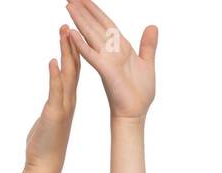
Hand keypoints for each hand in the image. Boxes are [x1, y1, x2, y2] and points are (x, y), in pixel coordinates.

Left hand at [24, 24, 79, 172]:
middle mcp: (69, 101)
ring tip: (64, 33)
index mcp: (68, 101)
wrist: (45, 165)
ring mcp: (63, 107)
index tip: (70, 34)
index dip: (72, 52)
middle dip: (71, 45)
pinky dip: (54, 75)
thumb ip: (52, 107)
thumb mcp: (49, 119)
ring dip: (65, 53)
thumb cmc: (46, 145)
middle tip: (69, 25)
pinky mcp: (54, 114)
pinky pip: (55, 91)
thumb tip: (51, 103)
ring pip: (67, 75)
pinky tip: (52, 61)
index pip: (72, 72)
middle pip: (72, 67)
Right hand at [65, 0, 157, 119]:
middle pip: (95, 25)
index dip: (95, 10)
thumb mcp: (147, 62)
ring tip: (68, 6)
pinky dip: (82, 45)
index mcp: (120, 47)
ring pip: (90, 35)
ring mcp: (106, 59)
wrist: (135, 113)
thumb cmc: (140, 93)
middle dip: (83, 10)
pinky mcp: (106, 70)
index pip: (106, 23)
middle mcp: (111, 51)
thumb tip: (152, 26)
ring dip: (79, 21)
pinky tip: (72, 34)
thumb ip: (148, 44)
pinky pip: (91, 55)